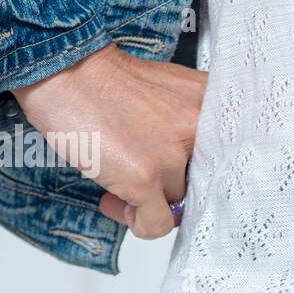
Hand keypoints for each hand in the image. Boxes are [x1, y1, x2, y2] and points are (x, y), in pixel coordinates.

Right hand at [11, 44, 207, 239]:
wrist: (63, 69)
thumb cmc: (107, 80)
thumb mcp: (171, 93)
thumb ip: (190, 127)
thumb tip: (192, 172)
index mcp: (212, 104)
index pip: (230, 158)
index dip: (202, 172)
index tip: (181, 173)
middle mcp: (201, 128)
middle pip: (203, 183)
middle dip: (174, 187)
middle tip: (147, 181)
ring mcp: (174, 155)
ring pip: (178, 203)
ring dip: (148, 202)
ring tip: (120, 186)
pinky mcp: (146, 176)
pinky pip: (156, 223)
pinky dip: (138, 223)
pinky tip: (116, 203)